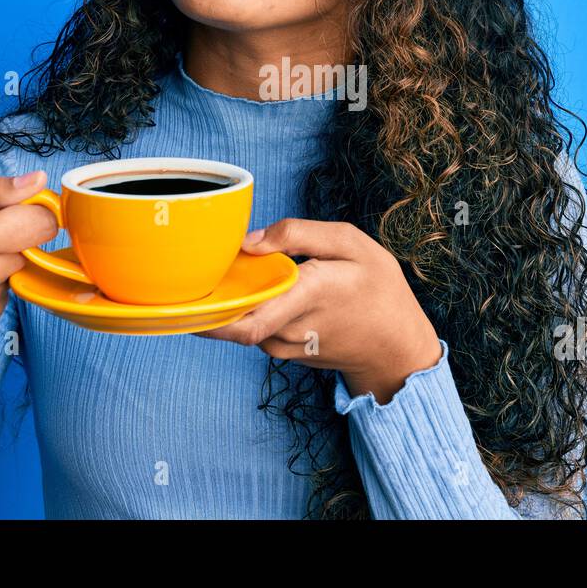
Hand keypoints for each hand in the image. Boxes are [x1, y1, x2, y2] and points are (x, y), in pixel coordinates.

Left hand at [194, 219, 441, 403]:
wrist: (396, 345)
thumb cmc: (378, 288)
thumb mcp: (351, 243)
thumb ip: (298, 234)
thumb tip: (249, 241)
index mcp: (308, 292)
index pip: (244, 318)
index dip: (208, 307)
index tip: (189, 283)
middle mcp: (291, 327)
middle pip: (234, 320)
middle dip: (214, 298)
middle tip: (205, 272)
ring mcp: (286, 346)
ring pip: (244, 322)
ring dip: (236, 300)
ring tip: (245, 272)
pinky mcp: (285, 354)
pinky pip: (256, 329)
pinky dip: (253, 309)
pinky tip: (267, 290)